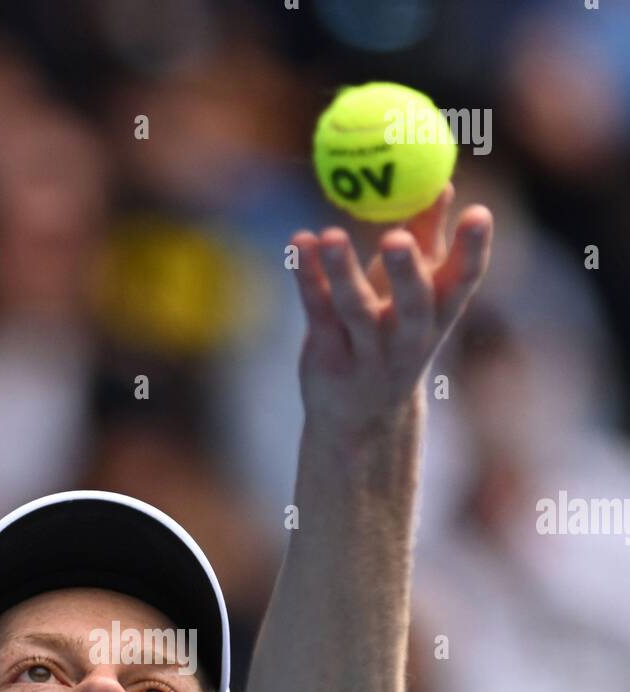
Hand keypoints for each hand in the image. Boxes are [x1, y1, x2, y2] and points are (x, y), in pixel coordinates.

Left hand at [291, 183, 492, 435]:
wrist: (360, 420)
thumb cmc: (392, 338)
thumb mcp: (416, 294)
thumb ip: (427, 239)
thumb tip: (441, 181)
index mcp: (438, 319)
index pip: (463, 283)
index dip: (474, 251)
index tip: (480, 213)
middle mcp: (408, 340)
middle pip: (412, 306)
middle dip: (407, 272)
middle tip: (395, 238)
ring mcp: (367, 353)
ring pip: (357, 312)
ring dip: (344, 273)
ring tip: (331, 235)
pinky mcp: (328, 358)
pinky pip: (318, 312)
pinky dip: (307, 278)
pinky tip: (300, 242)